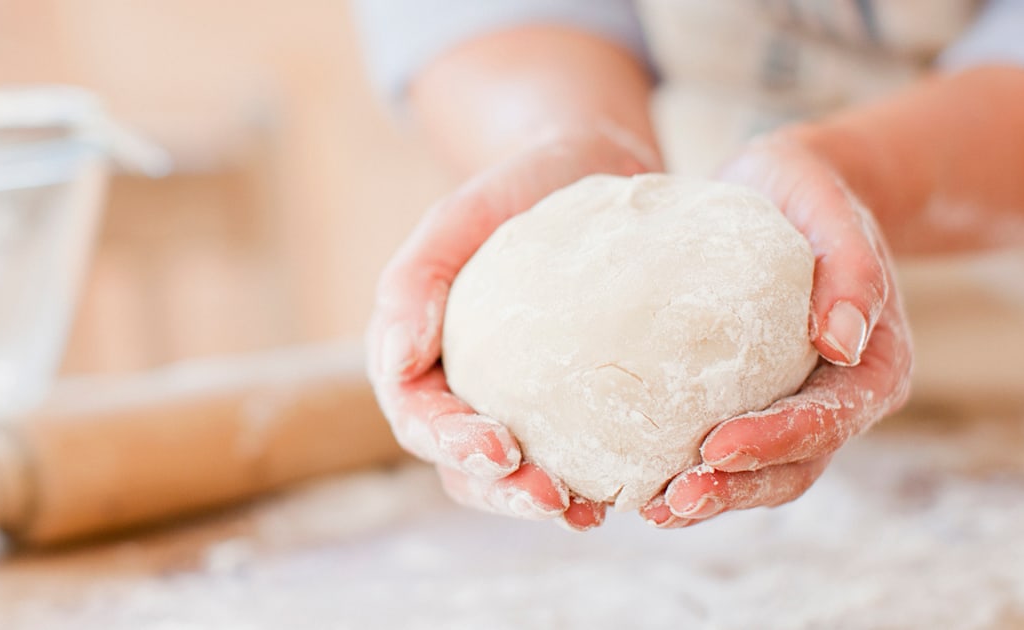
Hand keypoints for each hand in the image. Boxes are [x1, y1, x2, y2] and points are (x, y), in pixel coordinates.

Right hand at [367, 123, 658, 530]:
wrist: (584, 169)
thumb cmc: (512, 190)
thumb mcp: (457, 215)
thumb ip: (414, 280)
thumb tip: (397, 361)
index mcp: (416, 353)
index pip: (417, 415)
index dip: (452, 442)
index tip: (502, 449)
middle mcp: (457, 389)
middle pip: (460, 464)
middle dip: (502, 492)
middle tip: (553, 498)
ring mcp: (509, 404)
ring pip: (508, 478)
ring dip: (540, 504)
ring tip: (592, 512)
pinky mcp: (562, 406)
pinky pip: (565, 457)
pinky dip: (587, 480)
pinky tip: (626, 491)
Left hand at [640, 134, 913, 527]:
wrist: (790, 189)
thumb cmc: (812, 193)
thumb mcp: (830, 208)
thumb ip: (850, 269)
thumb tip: (842, 342)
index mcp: (877, 365)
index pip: (831, 417)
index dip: (776, 440)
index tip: (717, 447)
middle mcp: (843, 398)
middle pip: (796, 465)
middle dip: (736, 489)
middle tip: (672, 501)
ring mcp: (801, 406)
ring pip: (765, 473)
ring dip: (714, 497)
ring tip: (653, 509)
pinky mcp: (761, 401)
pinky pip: (734, 448)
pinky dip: (697, 470)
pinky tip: (644, 481)